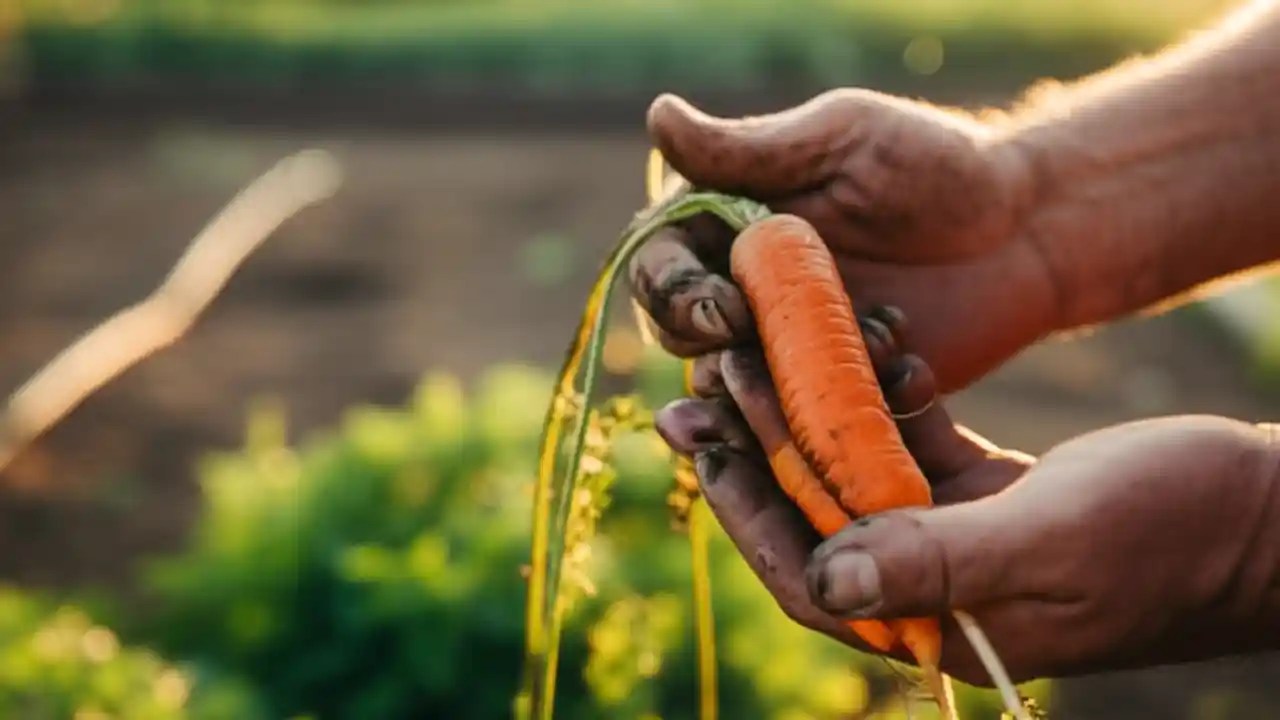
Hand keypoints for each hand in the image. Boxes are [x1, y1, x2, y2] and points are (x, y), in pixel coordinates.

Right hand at [630, 90, 1056, 391]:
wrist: (1027, 232)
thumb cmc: (934, 165)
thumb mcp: (843, 141)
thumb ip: (751, 148)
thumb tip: (658, 115)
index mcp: (725, 228)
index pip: (661, 268)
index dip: (675, 295)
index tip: (725, 309)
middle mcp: (742, 294)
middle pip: (682, 341)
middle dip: (708, 355)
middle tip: (753, 358)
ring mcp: (786, 352)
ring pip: (736, 397)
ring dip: (759, 402)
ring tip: (802, 406)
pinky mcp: (832, 402)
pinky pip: (806, 430)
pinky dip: (833, 421)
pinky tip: (899, 390)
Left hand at [656, 309, 1029, 660]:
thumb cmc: (1178, 532)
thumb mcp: (1054, 541)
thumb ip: (941, 561)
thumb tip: (827, 582)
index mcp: (948, 628)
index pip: (817, 583)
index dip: (753, 516)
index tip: (707, 448)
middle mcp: (944, 590)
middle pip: (826, 519)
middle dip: (768, 446)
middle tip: (717, 374)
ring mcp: (969, 538)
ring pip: (865, 471)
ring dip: (822, 409)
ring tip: (772, 343)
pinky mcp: (997, 492)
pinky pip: (919, 442)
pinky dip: (896, 396)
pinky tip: (882, 344)